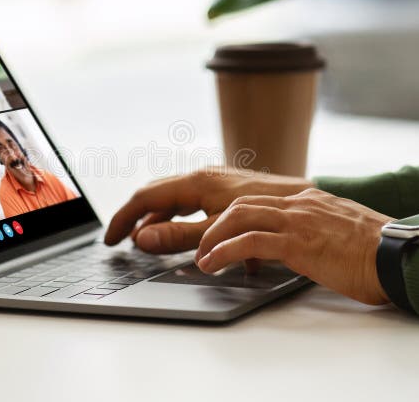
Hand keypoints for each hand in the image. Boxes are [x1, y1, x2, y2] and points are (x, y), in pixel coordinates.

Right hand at [104, 168, 312, 252]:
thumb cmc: (266, 214)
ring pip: (174, 200)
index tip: (110, 240)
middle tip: (120, 239)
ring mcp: (214, 182)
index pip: (145, 198)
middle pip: (156, 195)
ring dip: (157, 220)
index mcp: (195, 182)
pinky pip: (192, 203)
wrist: (307, 200)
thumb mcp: (217, 230)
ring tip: (146, 241)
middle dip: (135, 217)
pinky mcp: (226, 190)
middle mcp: (202, 177)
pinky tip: (182, 236)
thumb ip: (179, 236)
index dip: (123, 219)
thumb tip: (142, 238)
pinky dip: (178, 219)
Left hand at [194, 188, 391, 304]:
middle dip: (217, 225)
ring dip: (214, 238)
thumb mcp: (345, 233)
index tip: (223, 233)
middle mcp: (301, 204)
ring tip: (202, 258)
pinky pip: (248, 241)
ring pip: (239, 217)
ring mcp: (298, 221)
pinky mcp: (297, 242)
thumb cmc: (381, 254)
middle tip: (205, 246)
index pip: (262, 201)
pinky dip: (224, 251)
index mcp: (311, 201)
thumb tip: (311, 249)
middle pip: (242, 205)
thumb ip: (322, 233)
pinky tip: (213, 264)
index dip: (236, 217)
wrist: (402, 256)